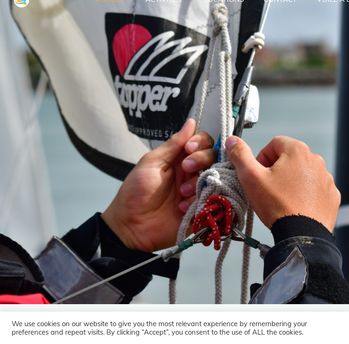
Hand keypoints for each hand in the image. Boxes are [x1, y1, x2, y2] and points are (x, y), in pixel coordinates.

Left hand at [102, 119, 214, 251]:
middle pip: (213, 157)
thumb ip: (173, 144)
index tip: (189, 149)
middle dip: (201, 160)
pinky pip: (212, 199)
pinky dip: (198, 201)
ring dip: (198, 183)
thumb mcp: (151, 163)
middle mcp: (193, 172)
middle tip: (185, 169)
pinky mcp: (202, 209)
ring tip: (180, 194)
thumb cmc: (136, 193)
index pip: (203, 142)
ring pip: (215, 177)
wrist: (131, 227)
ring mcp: (198, 191)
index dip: (200, 143)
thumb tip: (191, 122)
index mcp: (180, 158)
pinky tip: (182, 207)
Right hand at [225, 136, 339, 231]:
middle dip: (276, 170)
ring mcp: (326, 178)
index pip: (274, 144)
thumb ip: (240, 155)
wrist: (302, 234)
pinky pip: (315, 189)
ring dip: (291, 182)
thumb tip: (233, 141)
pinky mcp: (331, 195)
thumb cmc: (278, 206)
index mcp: (297, 151)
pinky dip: (305, 195)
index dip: (261, 158)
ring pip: (302, 174)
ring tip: (281, 200)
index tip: (258, 174)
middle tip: (267, 188)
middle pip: (289, 158)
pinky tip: (295, 206)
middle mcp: (315, 161)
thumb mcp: (251, 177)